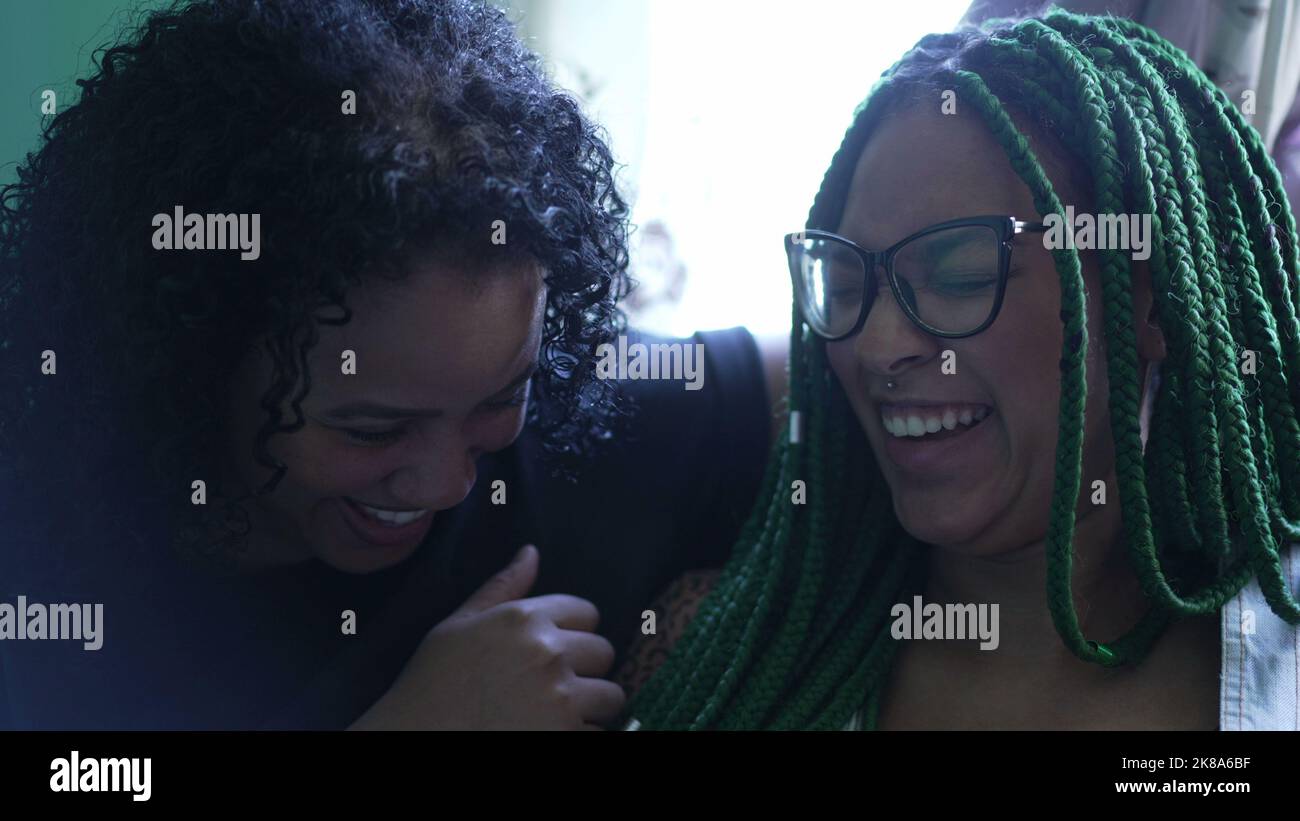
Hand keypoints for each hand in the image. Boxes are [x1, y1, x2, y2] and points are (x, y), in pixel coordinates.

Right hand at [349, 544, 625, 729]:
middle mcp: (549, 651)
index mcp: (524, 618)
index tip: (557, 652)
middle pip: (604, 652)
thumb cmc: (431, 683)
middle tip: (556, 687)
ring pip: (611, 695)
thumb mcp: (458, 625)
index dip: (574, 632)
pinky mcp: (566, 734)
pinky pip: (601, 732)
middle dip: (586, 669)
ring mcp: (561, 697)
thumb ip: (502, 588)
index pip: (586, 612)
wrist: (413, 736)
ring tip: (559, 714)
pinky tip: (553, 732)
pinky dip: (583, 734)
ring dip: (592, 707)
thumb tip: (532, 552)